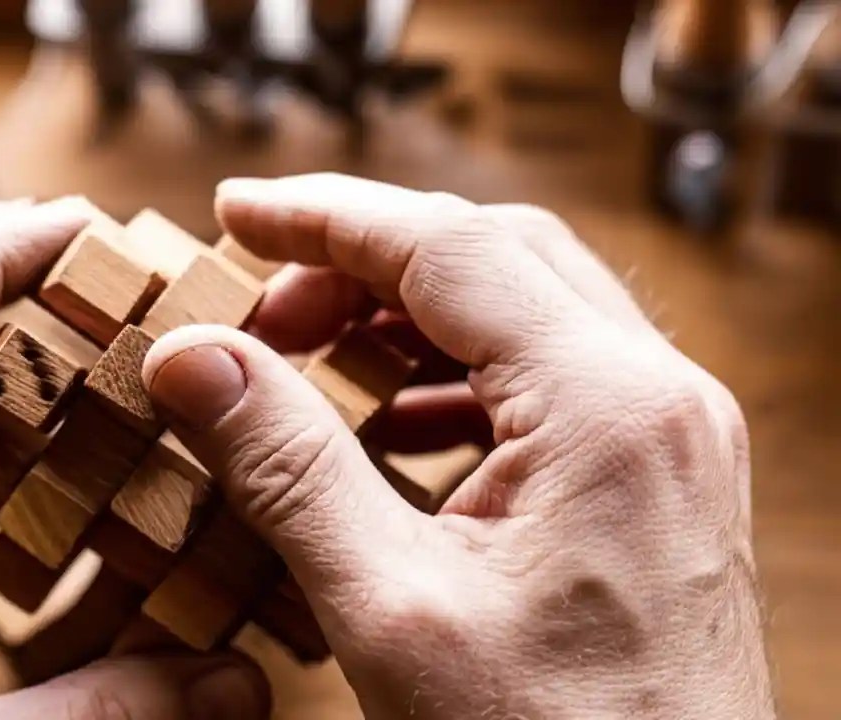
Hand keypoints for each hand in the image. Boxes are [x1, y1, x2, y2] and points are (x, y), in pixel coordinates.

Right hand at [144, 175, 772, 718]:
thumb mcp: (391, 607)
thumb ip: (287, 467)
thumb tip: (192, 357)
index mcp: (607, 409)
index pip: (447, 245)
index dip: (326, 218)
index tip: (235, 211)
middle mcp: (658, 400)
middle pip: (493, 256)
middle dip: (364, 260)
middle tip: (262, 302)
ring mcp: (668, 438)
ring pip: (524, 309)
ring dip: (409, 316)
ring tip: (310, 356)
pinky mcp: (655, 480)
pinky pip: (547, 381)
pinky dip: (455, 379)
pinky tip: (389, 426)